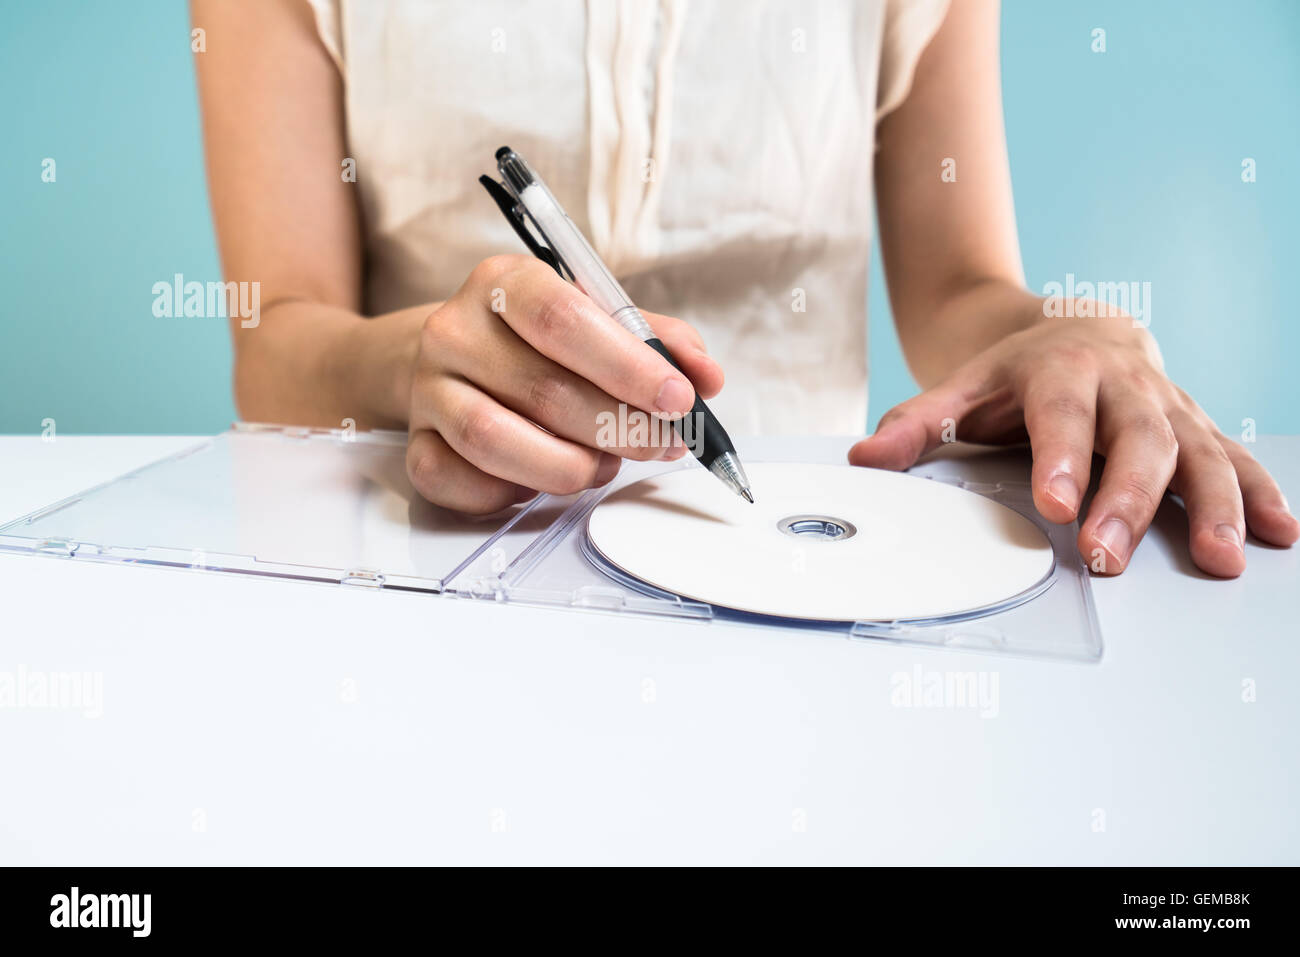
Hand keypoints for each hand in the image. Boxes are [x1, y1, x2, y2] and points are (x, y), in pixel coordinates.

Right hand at [405, 255, 722, 512]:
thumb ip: (657, 341)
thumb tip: (707, 376)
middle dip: (619, 427)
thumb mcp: (598, 319)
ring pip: (495, 441)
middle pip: (542, 389)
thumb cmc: (538, 341)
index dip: (627, 366)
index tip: (678, 399)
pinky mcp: (416, 444)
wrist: (451, 355)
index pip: (564, 320)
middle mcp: (456, 330)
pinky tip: (539, 482)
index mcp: (506, 283)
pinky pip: (458, 483)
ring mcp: (430, 390)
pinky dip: (510, 494)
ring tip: (602, 465)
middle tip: (661, 443)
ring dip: (567, 467)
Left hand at [849, 307, 1297, 575]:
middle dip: (1128, 501)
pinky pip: (1235, 458)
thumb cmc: (1015, 371)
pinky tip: (1280, 534)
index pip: (1062, 417)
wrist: (1074, 330)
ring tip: (1222, 558)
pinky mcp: (1198, 428)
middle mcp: (1126, 387)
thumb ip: (916, 424)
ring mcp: (1169, 407)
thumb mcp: (961, 388)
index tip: (1055, 505)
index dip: (1062, 460)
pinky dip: (1259, 494)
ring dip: (1214, 507)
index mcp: (1063, 372)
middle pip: (1137, 442)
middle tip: (1110, 555)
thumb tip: (865, 460)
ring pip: (1199, 452)